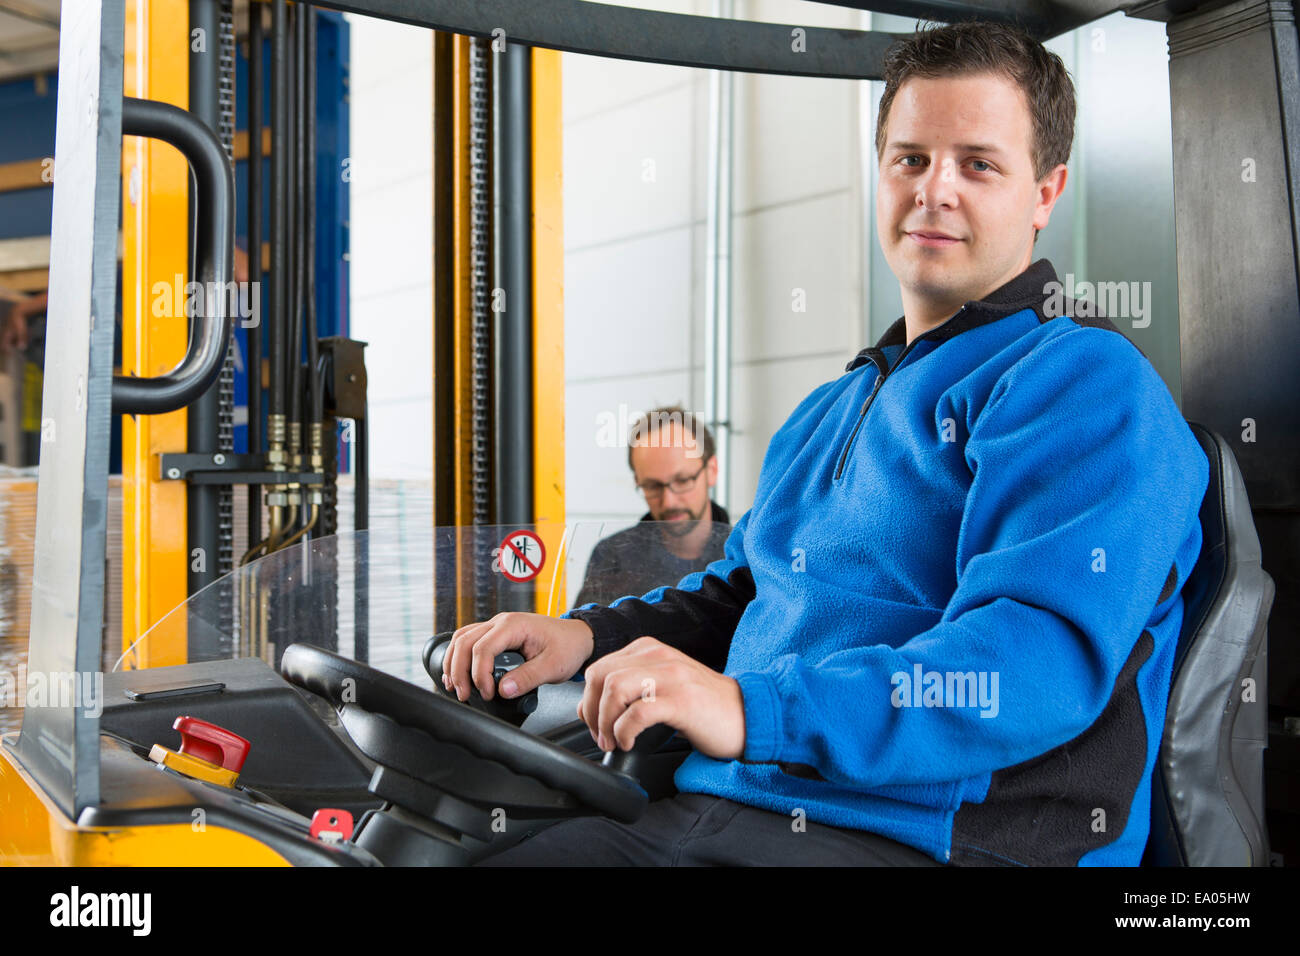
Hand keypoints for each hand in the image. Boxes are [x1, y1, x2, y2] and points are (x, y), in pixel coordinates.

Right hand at [441, 612, 593, 702]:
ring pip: (462, 639)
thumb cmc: (568, 646)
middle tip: (463, 695)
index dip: (479, 674)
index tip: (488, 694)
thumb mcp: (553, 666)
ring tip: (454, 686)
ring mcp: (496, 627)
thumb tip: (503, 690)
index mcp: (514, 625)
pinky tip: (457, 673)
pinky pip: (469, 640)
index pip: (483, 649)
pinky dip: (459, 657)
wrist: (577, 637)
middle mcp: (501, 622)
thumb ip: (528, 678)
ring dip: (454, 663)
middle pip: (465, 642)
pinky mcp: (496, 635)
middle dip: (459, 670)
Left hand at [578, 636, 745, 760]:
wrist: (748, 715)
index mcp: (651, 650)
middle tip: (601, 736)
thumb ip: (634, 686)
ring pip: (615, 689)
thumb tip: (594, 708)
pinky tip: (629, 743)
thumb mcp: (665, 684)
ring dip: (605, 721)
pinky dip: (624, 731)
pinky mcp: (682, 701)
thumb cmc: (707, 706)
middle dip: (591, 711)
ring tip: (614, 740)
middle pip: (601, 675)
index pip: (600, 667)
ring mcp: (671, 677)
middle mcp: (659, 657)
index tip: (594, 724)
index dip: (588, 700)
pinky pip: (638, 712)